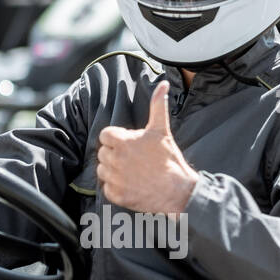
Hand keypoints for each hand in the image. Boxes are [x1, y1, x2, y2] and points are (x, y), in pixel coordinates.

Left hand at [96, 82, 198, 214]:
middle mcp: (115, 159)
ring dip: (113, 170)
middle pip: (103, 152)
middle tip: (133, 159)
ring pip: (102, 170)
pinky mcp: (116, 195)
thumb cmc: (169, 160)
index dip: (116, 139)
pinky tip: (131, 185)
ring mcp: (115, 178)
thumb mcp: (161, 130)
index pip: (105, 135)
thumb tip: (163, 84)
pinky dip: (116, 188)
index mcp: (123, 141)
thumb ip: (157, 105)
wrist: (177, 191)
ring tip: (131, 172)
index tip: (128, 144)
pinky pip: (107, 188)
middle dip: (115, 154)